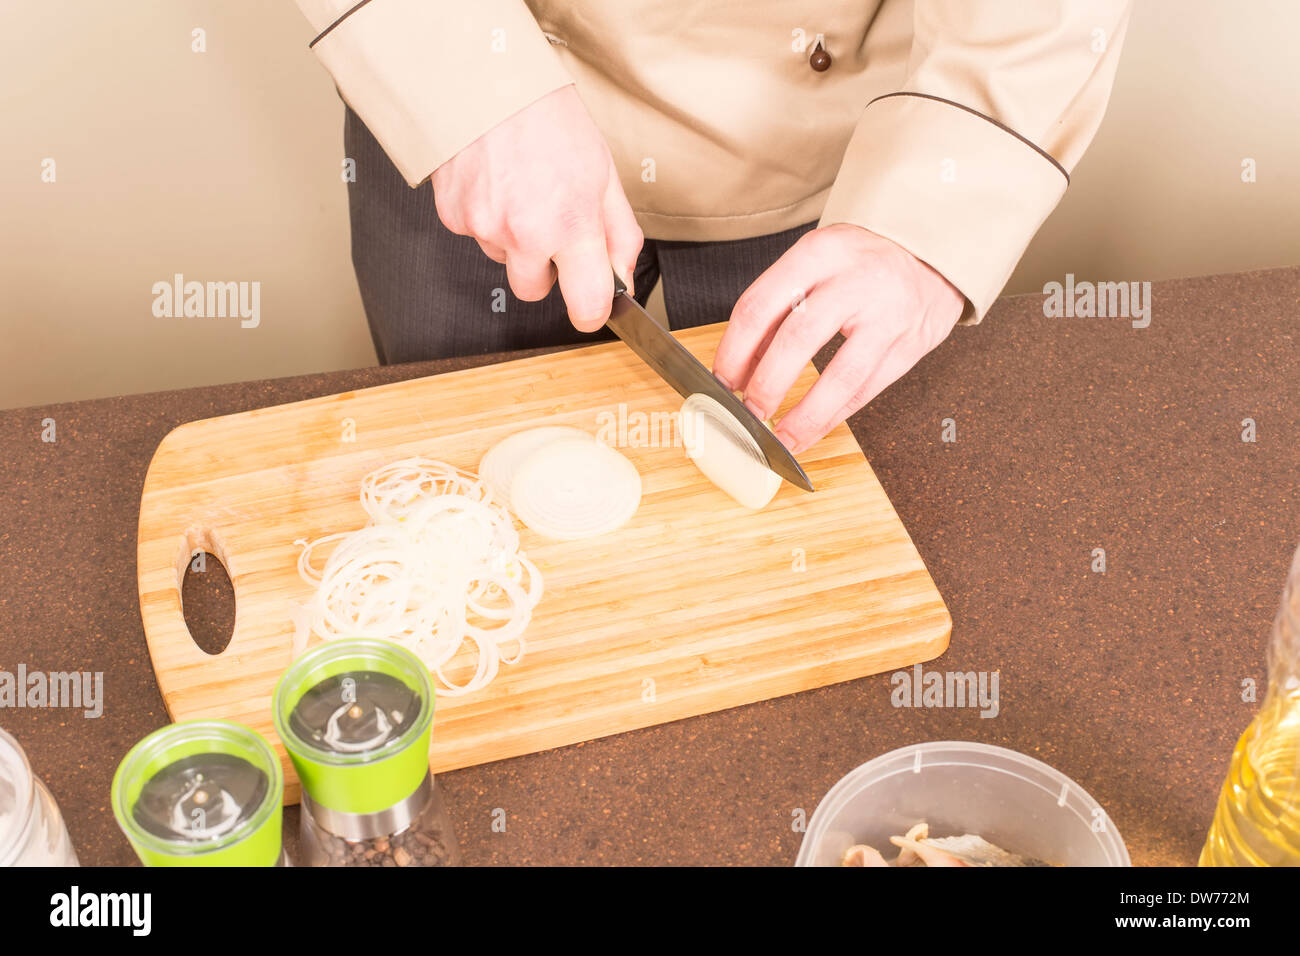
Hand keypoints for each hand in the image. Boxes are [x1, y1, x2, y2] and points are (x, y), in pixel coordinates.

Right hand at [430, 85, 642, 330]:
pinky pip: (476, 235)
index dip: (592, 311)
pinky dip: (487, 217)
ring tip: (521, 190)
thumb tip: (623, 274)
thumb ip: (619, 233)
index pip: (586, 305)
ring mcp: (484, 227)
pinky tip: (496, 183)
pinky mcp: (454, 216)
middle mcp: (525, 234)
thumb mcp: (603, 172)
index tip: (592, 307)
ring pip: (503, 259)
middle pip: (534, 291)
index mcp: (571, 225)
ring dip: (513, 239)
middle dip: (545, 269)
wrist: (489, 79)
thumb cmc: (549, 119)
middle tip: (551, 226)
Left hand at [713, 224, 963, 453]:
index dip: (734, 350)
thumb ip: (779, 308)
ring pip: (840, 376)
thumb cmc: (862, 259)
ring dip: (804, 416)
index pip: (761, 305)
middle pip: (798, 339)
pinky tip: (811, 432)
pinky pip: (867, 391)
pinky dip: (833, 417)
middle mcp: (855, 281)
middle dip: (766, 384)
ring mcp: (888, 315)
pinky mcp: (910, 345)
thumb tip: (741, 367)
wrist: (933, 248)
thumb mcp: (815, 262)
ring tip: (779, 439)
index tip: (721, 381)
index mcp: (819, 253)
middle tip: (746, 411)